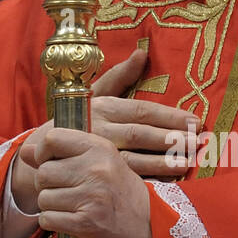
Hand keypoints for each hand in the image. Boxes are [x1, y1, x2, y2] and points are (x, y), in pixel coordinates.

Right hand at [10, 47, 200, 213]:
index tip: (194, 120)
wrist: (40, 152)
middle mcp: (99, 130)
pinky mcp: (94, 175)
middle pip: (141, 134)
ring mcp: (96, 155)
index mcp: (103, 107)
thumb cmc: (75, 120)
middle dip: (171, 138)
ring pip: (133, 159)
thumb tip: (142, 54)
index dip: (169, 115)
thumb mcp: (93, 94)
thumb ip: (119, 76)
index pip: (142, 110)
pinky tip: (166, 184)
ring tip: (187, 163)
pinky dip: (145, 181)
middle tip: (197, 141)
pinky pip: (123, 178)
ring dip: (162, 162)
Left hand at [26, 127, 154, 237]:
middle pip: (43, 172)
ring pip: (43, 198)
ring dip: (53, 207)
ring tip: (76, 209)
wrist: (152, 230)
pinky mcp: (87, 222)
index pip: (52, 138)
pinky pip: (48, 219)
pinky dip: (56, 224)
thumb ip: (64, 154)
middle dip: (49, 186)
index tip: (52, 163)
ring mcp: (92, 196)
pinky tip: (73, 223)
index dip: (44, 153)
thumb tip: (25, 150)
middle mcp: (97, 169)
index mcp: (101, 148)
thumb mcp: (102, 165)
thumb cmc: (123, 197)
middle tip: (69, 194)